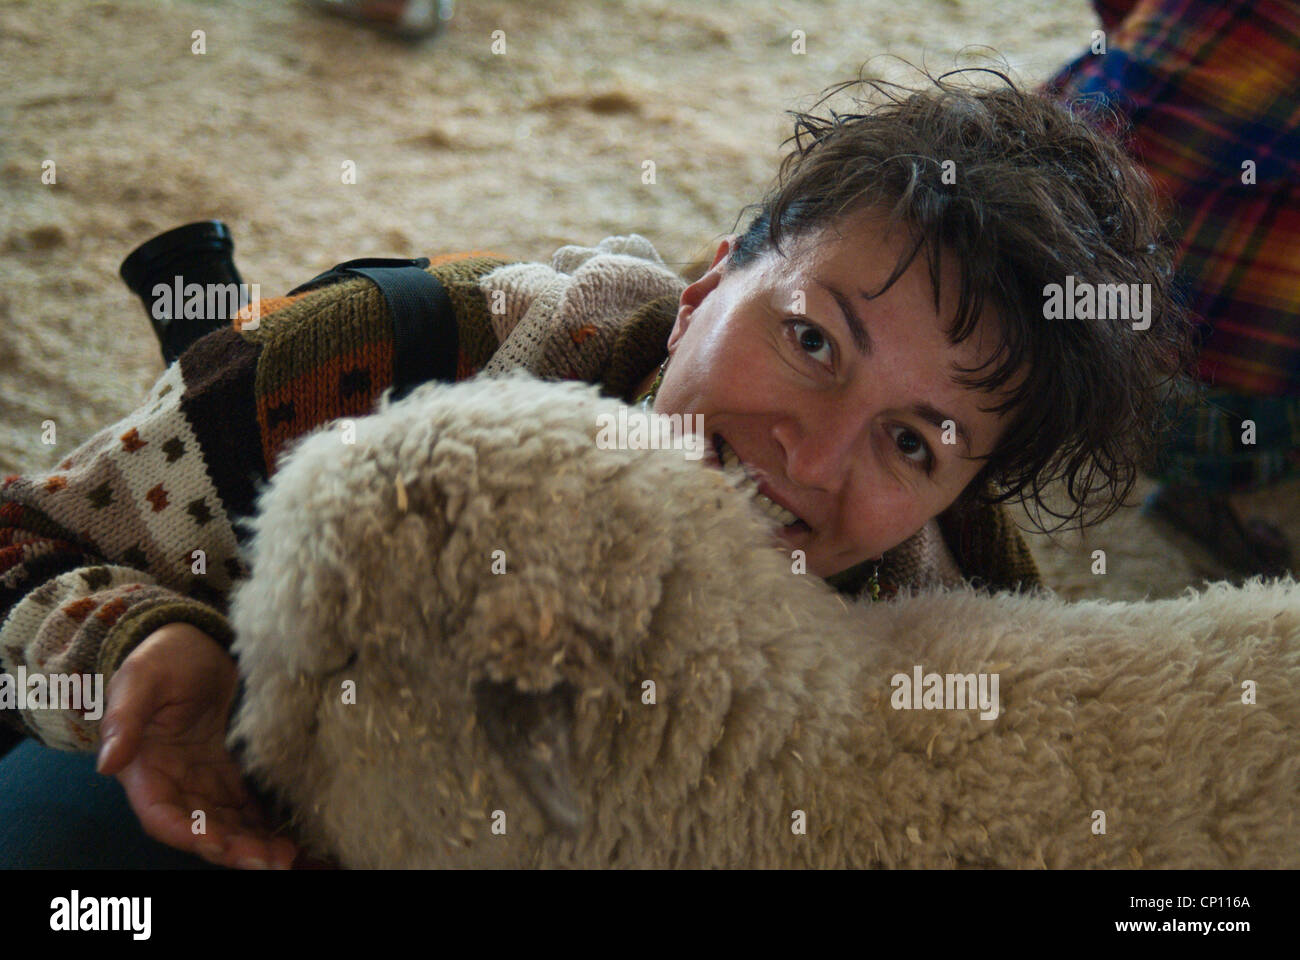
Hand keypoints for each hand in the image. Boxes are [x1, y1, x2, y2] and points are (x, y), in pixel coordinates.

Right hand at [96, 622, 297, 869]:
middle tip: (272, 861)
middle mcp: (172, 780)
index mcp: (144, 768)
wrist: (191, 639)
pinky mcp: (225, 767)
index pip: (163, 815)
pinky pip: (243, 802)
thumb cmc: (161, 656)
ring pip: (226, 820)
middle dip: (233, 848)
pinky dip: (262, 821)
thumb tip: (108, 762)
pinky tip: (289, 836)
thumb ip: (124, 719)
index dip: (190, 835)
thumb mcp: (140, 679)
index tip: (221, 846)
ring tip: (287, 857)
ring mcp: (200, 776)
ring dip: (253, 842)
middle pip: (201, 826)